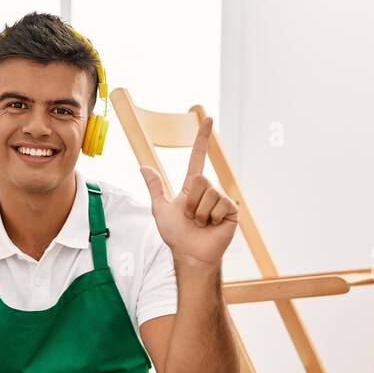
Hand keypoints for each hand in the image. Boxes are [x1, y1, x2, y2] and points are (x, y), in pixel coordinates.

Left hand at [140, 116, 237, 268]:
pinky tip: (212, 226)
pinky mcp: (231, 209)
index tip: (207, 118)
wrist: (190, 254)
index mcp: (192, 187)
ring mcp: (220, 199)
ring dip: (200, 212)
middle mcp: (208, 190)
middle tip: (190, 217)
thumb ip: (155, 187)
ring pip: (209, 192)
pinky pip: (220, 203)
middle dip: (190, 201)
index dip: (201, 138)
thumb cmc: (176, 235)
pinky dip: (211, 217)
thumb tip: (143, 166)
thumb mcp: (160, 209)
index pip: (198, 157)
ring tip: (200, 224)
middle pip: (200, 179)